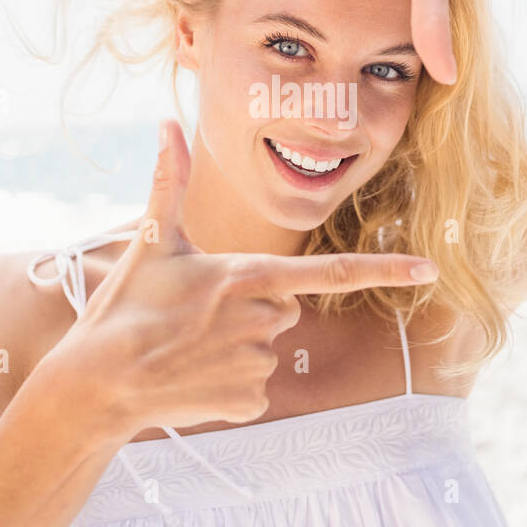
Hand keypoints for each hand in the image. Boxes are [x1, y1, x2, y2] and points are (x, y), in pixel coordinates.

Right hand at [53, 119, 438, 432]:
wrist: (95, 384)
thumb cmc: (124, 308)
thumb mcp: (150, 242)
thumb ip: (168, 181)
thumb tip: (164, 124)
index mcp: (248, 276)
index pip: (332, 272)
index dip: (386, 268)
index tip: (431, 268)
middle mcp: (263, 320)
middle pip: (286, 305)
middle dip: (255, 305)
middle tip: (201, 312)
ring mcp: (258, 365)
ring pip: (269, 347)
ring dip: (239, 345)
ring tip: (189, 345)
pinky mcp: (249, 402)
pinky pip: (256, 388)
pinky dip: (230, 384)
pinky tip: (193, 378)